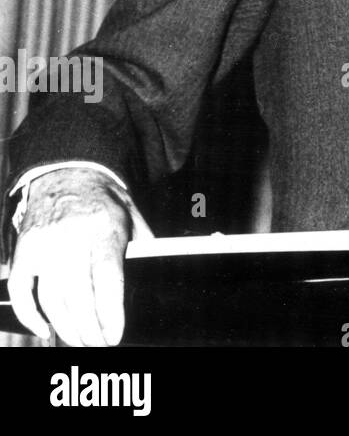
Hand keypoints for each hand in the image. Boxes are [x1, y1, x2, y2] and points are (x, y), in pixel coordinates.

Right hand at [7, 168, 147, 345]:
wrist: (68, 174)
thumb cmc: (105, 201)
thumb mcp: (132, 217)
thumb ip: (143, 246)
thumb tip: (156, 275)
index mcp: (104, 230)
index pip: (108, 281)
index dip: (110, 314)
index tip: (114, 335)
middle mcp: (71, 239)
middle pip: (78, 297)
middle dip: (89, 329)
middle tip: (98, 345)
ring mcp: (44, 246)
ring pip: (51, 299)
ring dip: (66, 327)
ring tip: (81, 341)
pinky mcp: (24, 251)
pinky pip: (22, 290)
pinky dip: (30, 315)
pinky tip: (46, 330)